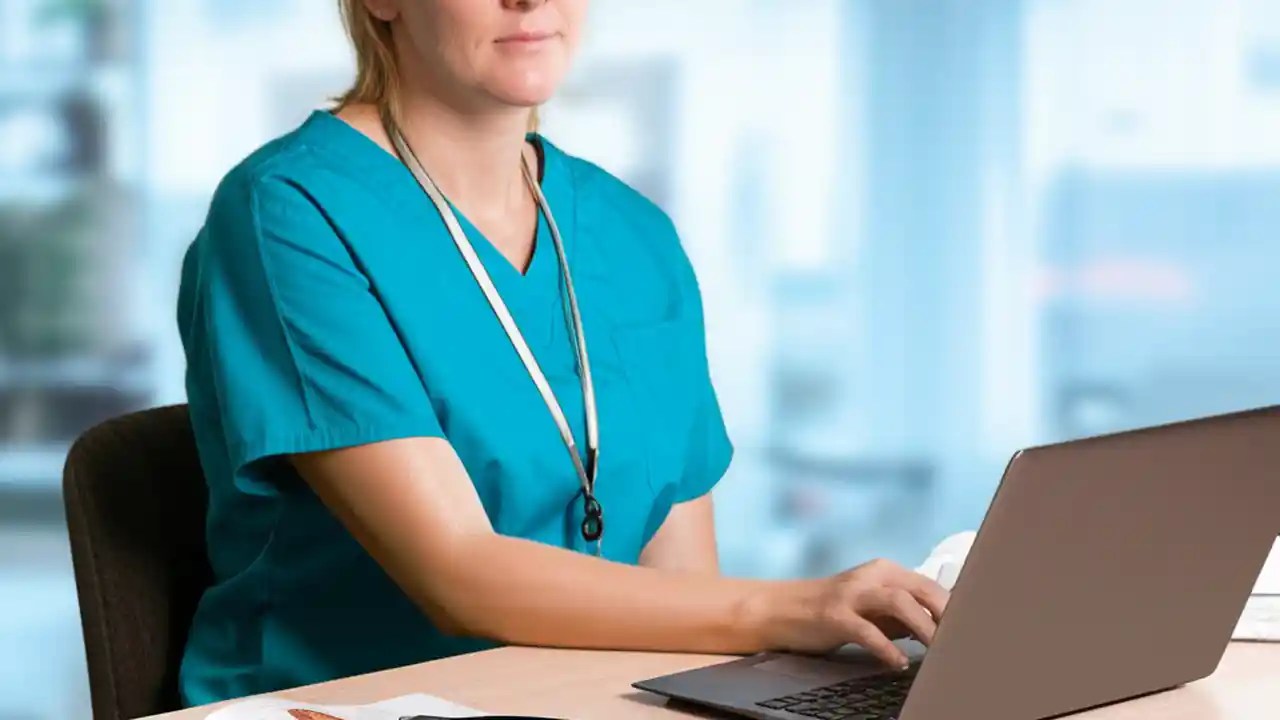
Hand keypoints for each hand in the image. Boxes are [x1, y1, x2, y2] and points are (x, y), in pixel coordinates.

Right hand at [763, 558, 949, 669]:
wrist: (781, 609)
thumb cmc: (833, 612)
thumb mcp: (872, 608)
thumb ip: (904, 616)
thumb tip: (943, 631)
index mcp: (885, 571)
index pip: (929, 586)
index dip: (954, 607)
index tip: (972, 629)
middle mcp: (871, 576)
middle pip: (920, 589)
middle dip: (946, 616)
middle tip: (962, 641)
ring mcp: (851, 593)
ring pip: (899, 603)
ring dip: (924, 628)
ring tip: (938, 651)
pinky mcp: (833, 614)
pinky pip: (867, 631)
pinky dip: (887, 648)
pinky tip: (898, 663)